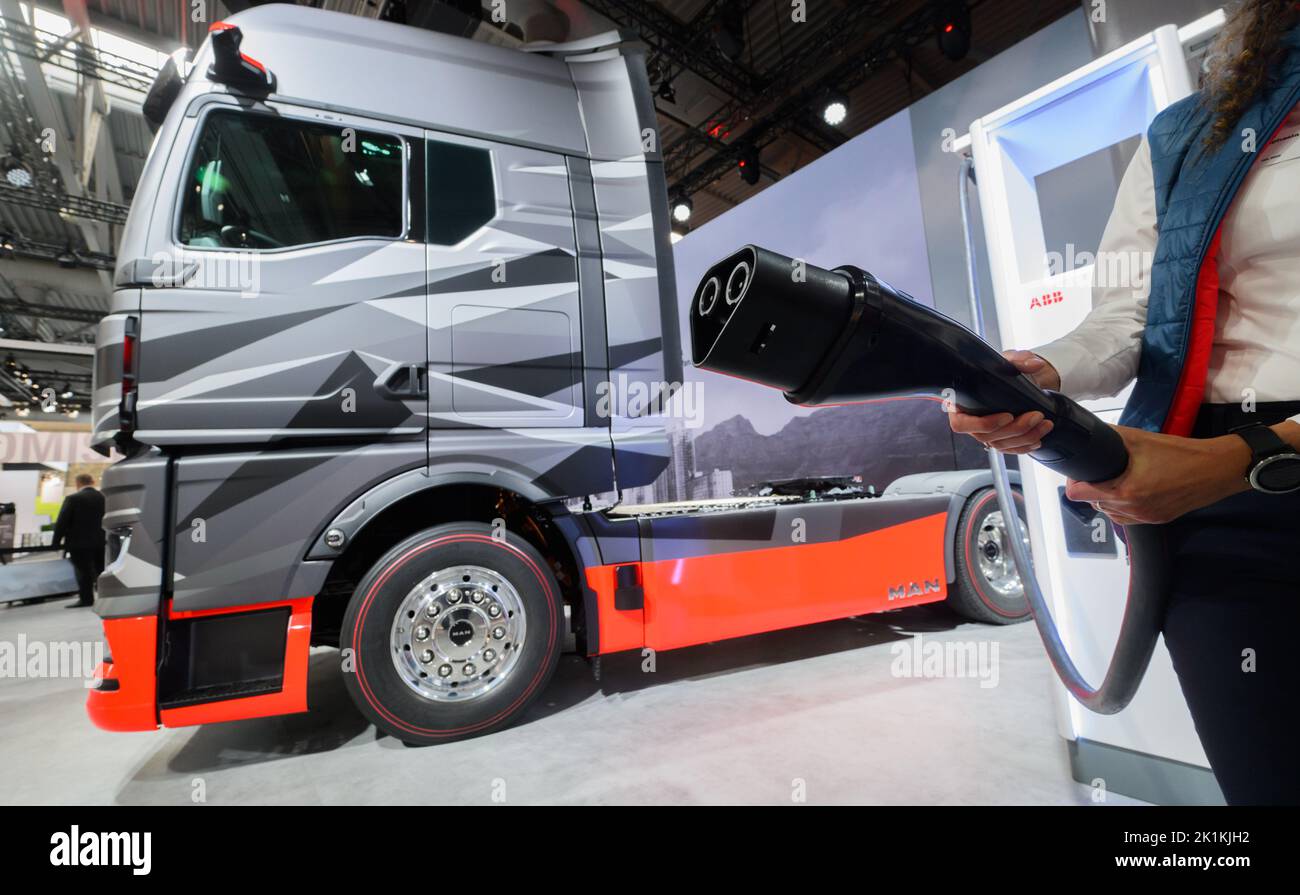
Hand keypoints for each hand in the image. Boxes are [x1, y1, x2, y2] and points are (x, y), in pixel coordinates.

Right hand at [947, 350, 1061, 453]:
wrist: (1017, 379)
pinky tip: (1038, 439)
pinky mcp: (998, 439)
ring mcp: (984, 432)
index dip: (983, 424)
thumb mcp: (1010, 359)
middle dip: (1015, 429)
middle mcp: (970, 421)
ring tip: (1045, 424)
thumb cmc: (1005, 369)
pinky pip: (1008, 449)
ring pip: (1000, 444)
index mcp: (961, 403)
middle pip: (986, 436)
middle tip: (1036, 416)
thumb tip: (1034, 364)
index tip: (1008, 415)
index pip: (961, 424)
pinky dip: (1025, 446)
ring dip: (1025, 437)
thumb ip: (1019, 359)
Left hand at [1065, 426, 1250, 525]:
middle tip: (1098, 470)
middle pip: (1092, 504)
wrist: (1218, 469)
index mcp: (1126, 492)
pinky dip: (1122, 505)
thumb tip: (1091, 432)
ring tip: (1115, 478)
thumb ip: (1111, 437)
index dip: (1074, 480)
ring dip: (1106, 498)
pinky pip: (1127, 517)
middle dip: (1091, 487)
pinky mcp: (1156, 520)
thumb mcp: (1140, 439)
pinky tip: (1130, 489)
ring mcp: (1145, 518)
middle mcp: (1133, 510)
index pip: (1078, 494)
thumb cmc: (1182, 453)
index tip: (1080, 470)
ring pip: (1109, 513)